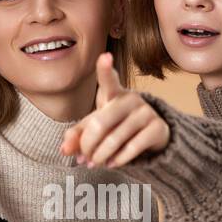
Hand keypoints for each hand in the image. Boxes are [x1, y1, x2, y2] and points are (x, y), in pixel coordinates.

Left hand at [59, 52, 168, 167]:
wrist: (151, 135)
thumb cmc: (117, 126)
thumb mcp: (96, 127)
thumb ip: (78, 135)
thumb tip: (64, 150)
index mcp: (113, 93)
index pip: (108, 80)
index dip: (106, 69)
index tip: (105, 57)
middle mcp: (131, 99)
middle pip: (100, 123)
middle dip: (88, 145)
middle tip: (84, 158)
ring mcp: (146, 112)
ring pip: (115, 139)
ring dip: (101, 156)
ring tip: (95, 163)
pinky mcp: (157, 128)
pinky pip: (132, 147)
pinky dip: (118, 160)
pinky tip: (112, 164)